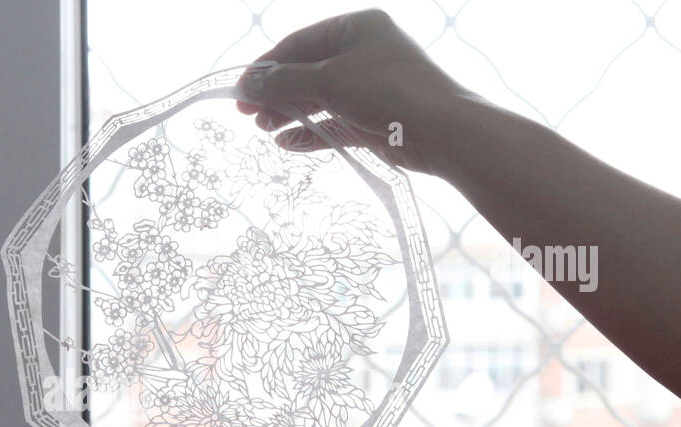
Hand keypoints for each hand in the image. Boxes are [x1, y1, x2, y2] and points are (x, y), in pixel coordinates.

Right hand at [236, 9, 478, 174]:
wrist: (441, 132)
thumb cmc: (386, 92)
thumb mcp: (328, 80)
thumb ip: (284, 82)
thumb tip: (249, 85)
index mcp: (356, 28)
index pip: (299, 42)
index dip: (266, 66)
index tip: (239, 90)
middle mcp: (363, 53)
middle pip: (306, 71)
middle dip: (276, 93)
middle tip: (247, 115)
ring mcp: (368, 87)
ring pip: (318, 98)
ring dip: (289, 113)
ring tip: (264, 130)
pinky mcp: (372, 119)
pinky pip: (332, 123)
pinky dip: (309, 132)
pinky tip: (286, 144)